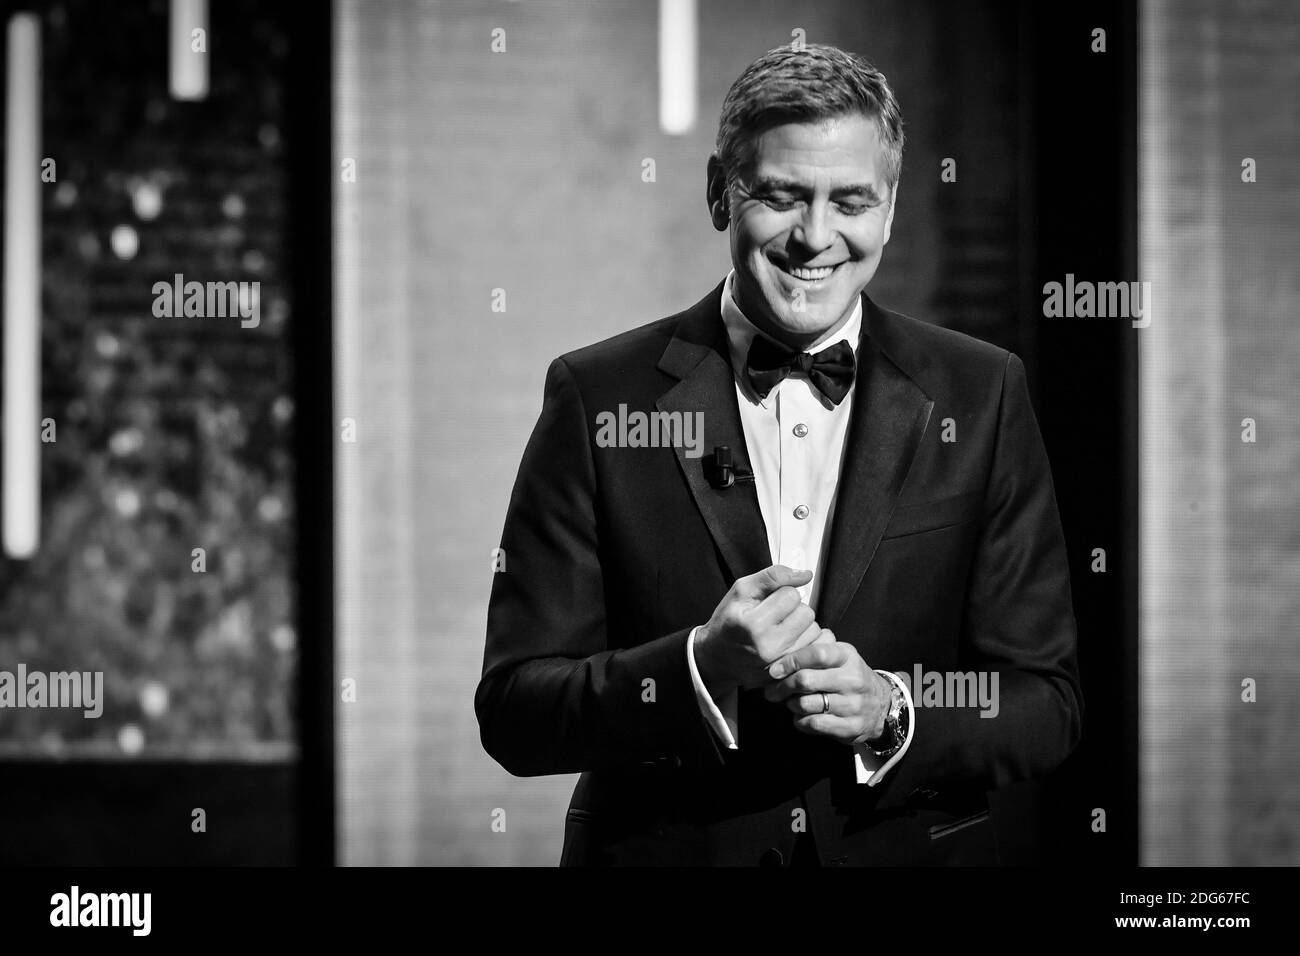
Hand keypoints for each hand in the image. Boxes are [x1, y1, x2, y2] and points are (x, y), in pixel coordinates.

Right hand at [694, 565, 825, 692]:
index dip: (782, 592)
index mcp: (752, 624)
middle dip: (794, 608)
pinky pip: (813, 648)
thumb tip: (806, 575)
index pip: (791, 595)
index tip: (769, 600)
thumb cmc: (728, 620)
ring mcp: (779, 663)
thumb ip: (773, 576)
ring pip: (813, 630)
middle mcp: (767, 646)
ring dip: (801, 625)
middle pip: (806, 613)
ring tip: (781, 628)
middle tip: (776, 614)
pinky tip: (787, 640)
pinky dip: (804, 640)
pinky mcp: (788, 673)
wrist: (717, 657)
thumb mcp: (741, 590)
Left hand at [762, 637, 891, 745]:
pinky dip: (800, 721)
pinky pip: (814, 724)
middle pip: (805, 680)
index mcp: (847, 657)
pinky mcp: (850, 727)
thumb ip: (814, 652)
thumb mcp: (840, 656)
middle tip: (771, 691)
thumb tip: (777, 659)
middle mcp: (852, 680)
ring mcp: (853, 705)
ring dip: (790, 704)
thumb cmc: (849, 677)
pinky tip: (800, 717)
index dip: (790, 661)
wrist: (881, 705)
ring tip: (789, 703)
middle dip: (782, 686)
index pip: (815, 654)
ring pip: (805, 704)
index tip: (773, 670)